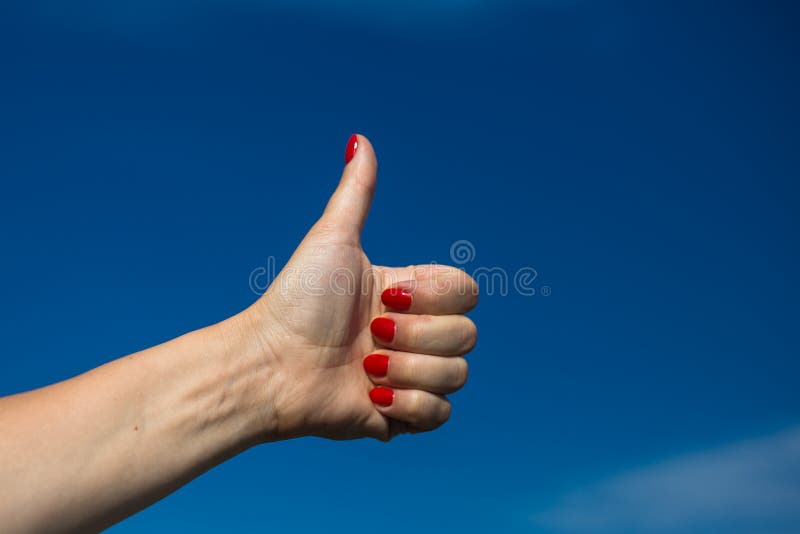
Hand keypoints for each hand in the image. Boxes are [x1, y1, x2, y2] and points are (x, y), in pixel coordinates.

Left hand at [245, 135, 477, 440]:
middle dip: (416, 336)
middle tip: (368, 335)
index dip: (435, 296)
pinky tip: (370, 397)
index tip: (384, 295)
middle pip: (467, 335)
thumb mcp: (333, 240)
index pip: (467, 292)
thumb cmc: (296, 301)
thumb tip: (359, 138)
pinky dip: (409, 406)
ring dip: (408, 371)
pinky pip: (440, 414)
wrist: (268, 365)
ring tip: (363, 370)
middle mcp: (415, 334)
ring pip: (457, 375)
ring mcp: (409, 377)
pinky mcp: (399, 417)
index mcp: (410, 294)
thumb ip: (356, 192)